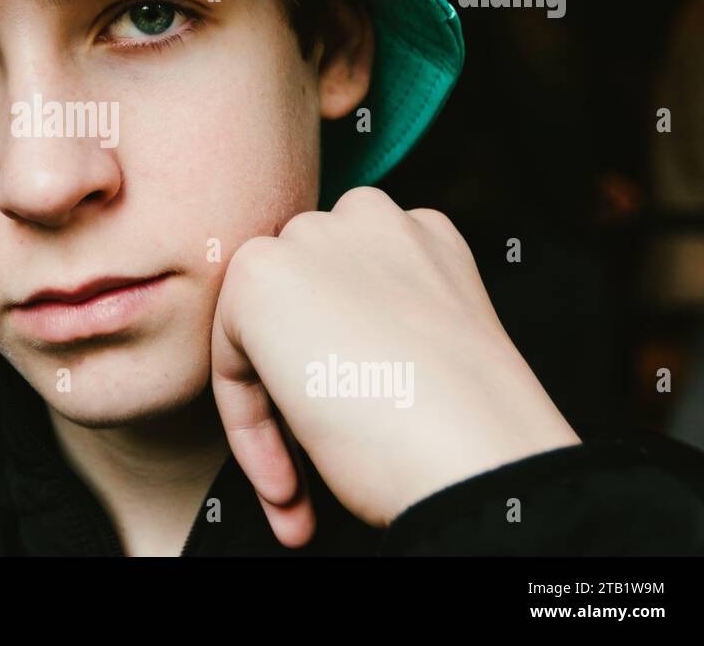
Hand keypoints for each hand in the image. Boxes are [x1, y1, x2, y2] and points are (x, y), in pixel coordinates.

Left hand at [210, 186, 580, 546]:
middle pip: (303, 306)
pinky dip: (247, 425)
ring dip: (270, 410)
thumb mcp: (427, 352)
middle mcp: (369, 217)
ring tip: (293, 486)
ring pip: (261, 329)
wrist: (474, 455)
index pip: (350, 296)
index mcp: (423, 234)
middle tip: (310, 472)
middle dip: (302, 387)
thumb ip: (371, 329)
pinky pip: (229, 357)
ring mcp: (313, 237)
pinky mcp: (261, 274)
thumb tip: (318, 365)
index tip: (358, 443)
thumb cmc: (464, 429)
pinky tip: (284, 480)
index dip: (346, 378)